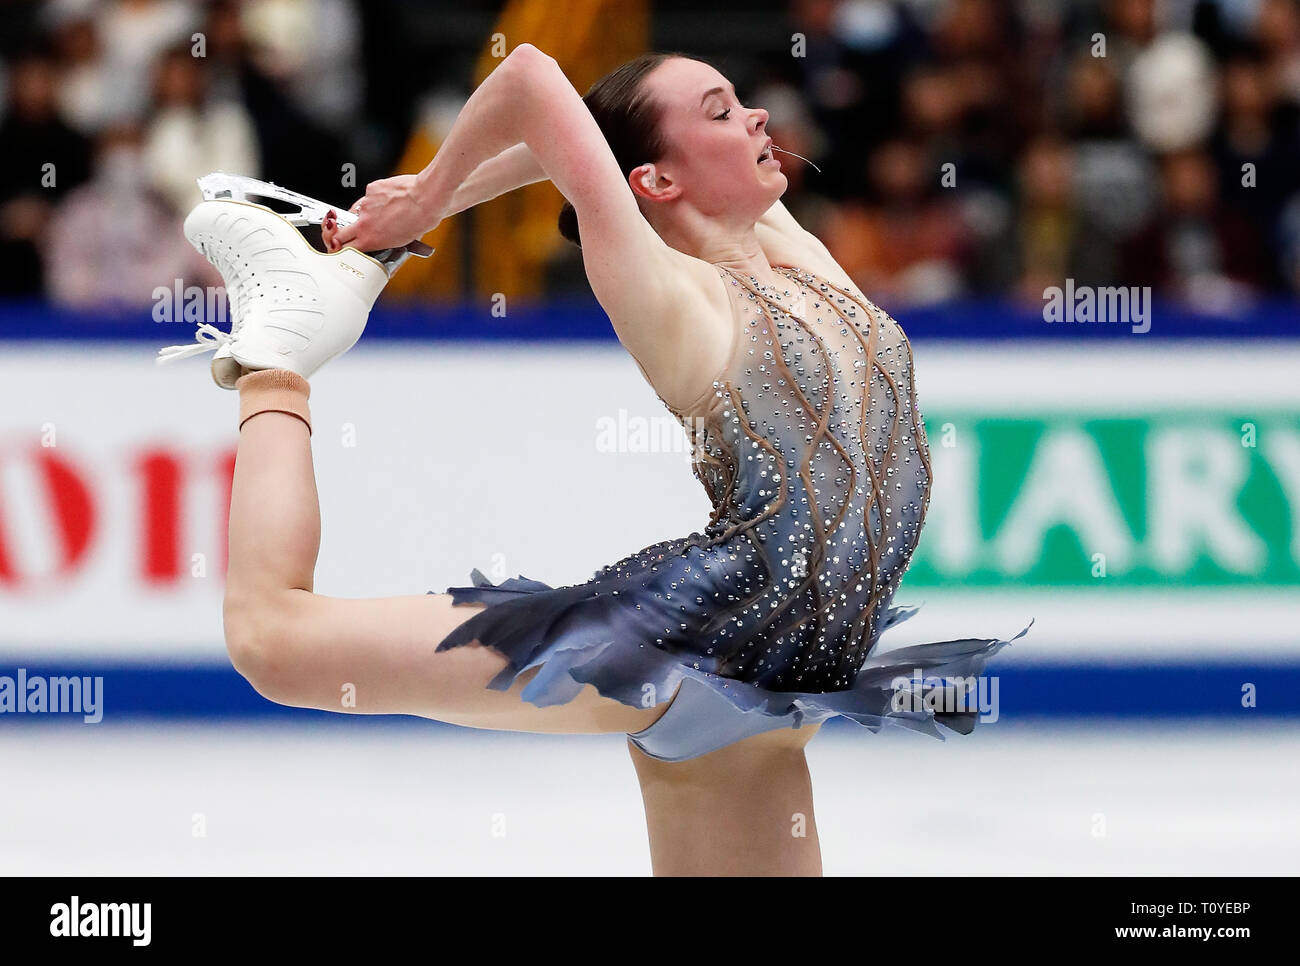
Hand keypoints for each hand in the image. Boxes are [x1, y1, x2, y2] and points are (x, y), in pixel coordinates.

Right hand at [322, 174, 440, 252]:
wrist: (427, 198)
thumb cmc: (421, 220)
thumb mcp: (402, 241)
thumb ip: (384, 241)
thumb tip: (382, 241)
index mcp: (370, 240)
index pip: (345, 248)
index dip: (342, 248)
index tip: (342, 247)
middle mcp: (363, 223)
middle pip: (339, 232)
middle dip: (339, 233)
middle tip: (345, 232)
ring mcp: (366, 205)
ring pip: (359, 210)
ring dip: (368, 212)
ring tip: (387, 212)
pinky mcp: (371, 189)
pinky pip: (370, 195)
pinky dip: (378, 198)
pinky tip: (392, 199)